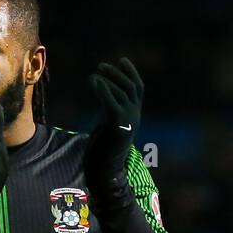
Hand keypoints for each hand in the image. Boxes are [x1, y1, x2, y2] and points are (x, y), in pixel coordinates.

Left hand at [83, 57, 142, 191]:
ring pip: (121, 93)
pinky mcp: (118, 126)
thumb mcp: (108, 126)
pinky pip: (112, 102)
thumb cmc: (103, 152)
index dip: (131, 73)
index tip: (121, 60)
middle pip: (130, 88)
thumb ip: (110, 111)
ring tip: (95, 74)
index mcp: (133, 116)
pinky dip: (103, 89)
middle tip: (101, 66)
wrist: (105, 172)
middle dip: (117, 74)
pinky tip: (94, 82)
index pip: (138, 89)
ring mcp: (128, 122)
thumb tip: (104, 97)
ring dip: (108, 80)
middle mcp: (134, 117)